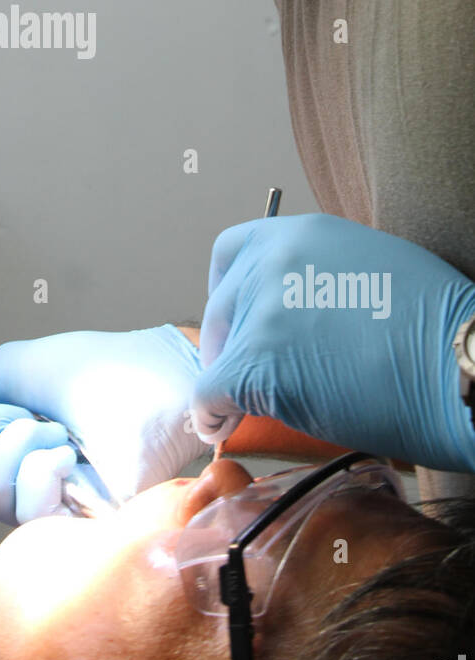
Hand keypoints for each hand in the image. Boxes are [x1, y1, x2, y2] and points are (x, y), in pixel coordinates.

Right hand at [0, 326, 206, 524]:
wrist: (160, 375)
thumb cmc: (97, 368)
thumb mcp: (11, 371)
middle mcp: (16, 492)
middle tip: (28, 414)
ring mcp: (47, 514)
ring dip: (12, 442)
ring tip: (57, 430)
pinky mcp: (77, 530)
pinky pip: (21, 511)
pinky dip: (38, 467)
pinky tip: (70, 453)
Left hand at [190, 213, 474, 471]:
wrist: (461, 367)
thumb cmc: (435, 333)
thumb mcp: (368, 270)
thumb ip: (317, 279)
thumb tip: (288, 315)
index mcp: (302, 233)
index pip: (232, 252)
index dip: (229, 292)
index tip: (236, 321)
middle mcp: (273, 261)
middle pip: (221, 306)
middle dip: (229, 343)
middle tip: (246, 375)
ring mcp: (262, 310)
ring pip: (219, 353)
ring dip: (231, 382)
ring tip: (252, 407)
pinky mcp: (256, 362)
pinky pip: (210, 394)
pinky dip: (213, 415)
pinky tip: (225, 426)